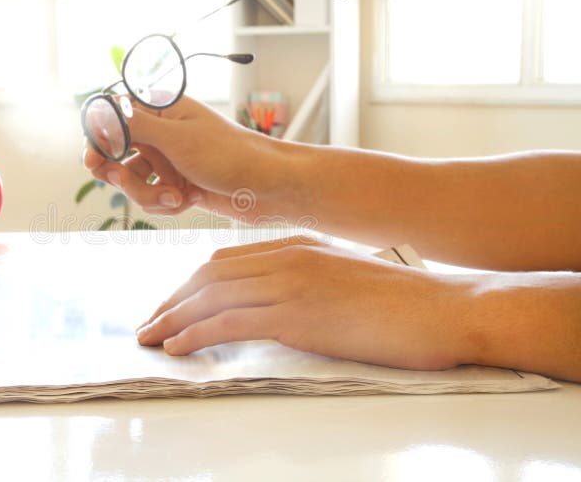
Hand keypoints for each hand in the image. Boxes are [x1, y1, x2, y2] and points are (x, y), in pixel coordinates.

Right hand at [83, 95, 300, 220]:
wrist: (270, 188)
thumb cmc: (231, 155)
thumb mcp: (178, 138)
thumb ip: (135, 126)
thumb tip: (100, 112)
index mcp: (161, 109)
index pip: (113, 118)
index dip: (98, 139)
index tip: (93, 162)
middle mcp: (162, 133)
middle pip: (116, 155)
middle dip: (123, 176)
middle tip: (124, 182)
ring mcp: (170, 161)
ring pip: (134, 183)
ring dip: (150, 196)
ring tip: (176, 198)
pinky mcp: (179, 185)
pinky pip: (154, 200)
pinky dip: (167, 205)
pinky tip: (190, 201)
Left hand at [136, 236, 473, 371]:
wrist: (446, 309)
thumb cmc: (403, 303)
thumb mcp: (345, 279)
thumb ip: (307, 281)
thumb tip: (276, 304)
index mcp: (296, 246)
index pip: (225, 261)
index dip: (190, 284)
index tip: (172, 304)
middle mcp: (287, 257)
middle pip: (208, 276)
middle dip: (172, 300)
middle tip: (148, 323)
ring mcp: (291, 283)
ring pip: (211, 296)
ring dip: (173, 319)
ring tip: (149, 338)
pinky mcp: (297, 314)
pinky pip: (230, 322)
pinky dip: (196, 334)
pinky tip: (177, 348)